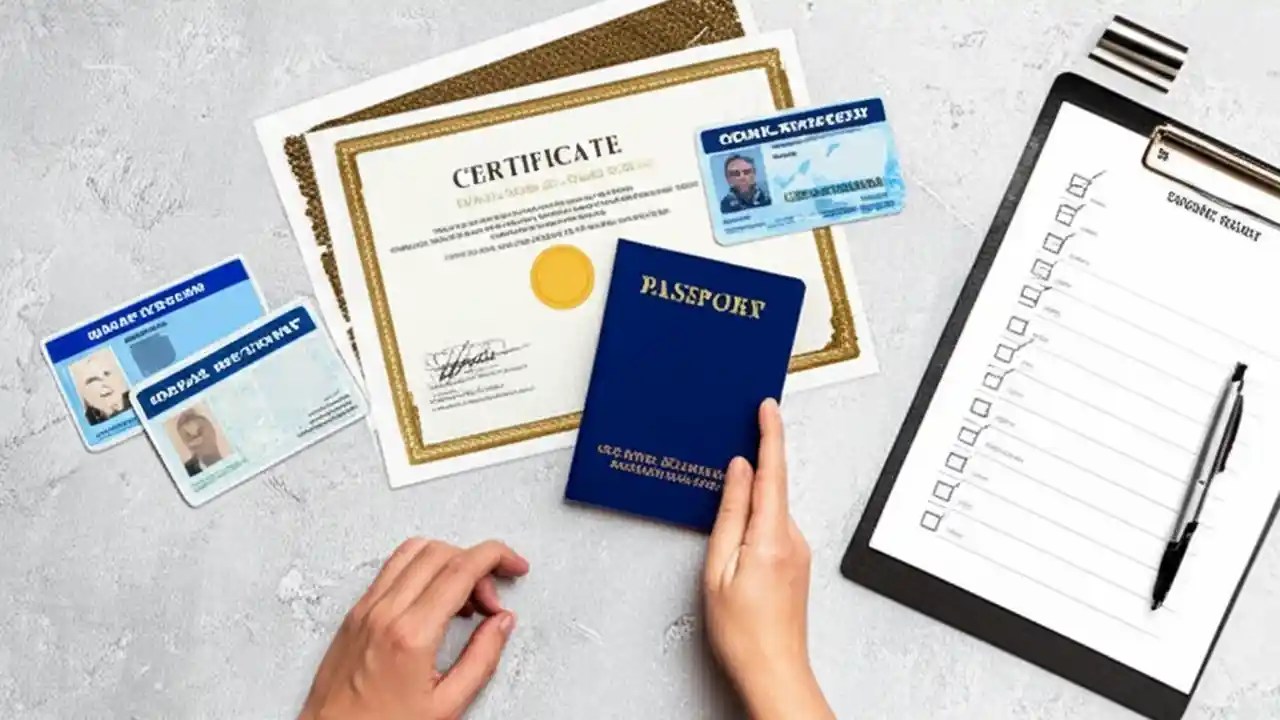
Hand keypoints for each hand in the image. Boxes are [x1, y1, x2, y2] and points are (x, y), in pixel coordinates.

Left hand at [299, 538, 529, 719]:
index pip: (461, 568)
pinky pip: (391, 568)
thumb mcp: (446, 705)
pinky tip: (433, 599)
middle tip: (491, 601)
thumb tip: (501, 623)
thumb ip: (482, 659)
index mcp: (411, 634)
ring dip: (448, 561)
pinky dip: (421, 569)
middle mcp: (385, 612)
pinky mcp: (354, 612)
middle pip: (441, 553)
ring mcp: (365, 608)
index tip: (514, 565)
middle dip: (477, 564)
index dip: (497, 557)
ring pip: (413, 551)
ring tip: (464, 599)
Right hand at [704, 399, 833, 719]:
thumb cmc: (741, 631)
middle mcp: (792, 539)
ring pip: (773, 508)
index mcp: (770, 536)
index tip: (767, 406)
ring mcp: (799, 552)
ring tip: (727, 500)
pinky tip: (739, 533)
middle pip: (774, 486)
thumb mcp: (719, 568)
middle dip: (757, 462)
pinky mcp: (797, 563)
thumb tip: (739, 471)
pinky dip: (758, 517)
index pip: (773, 471)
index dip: (770, 434)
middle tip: (738, 435)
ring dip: (754, 496)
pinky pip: (775, 526)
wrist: (774, 671)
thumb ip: (730, 513)